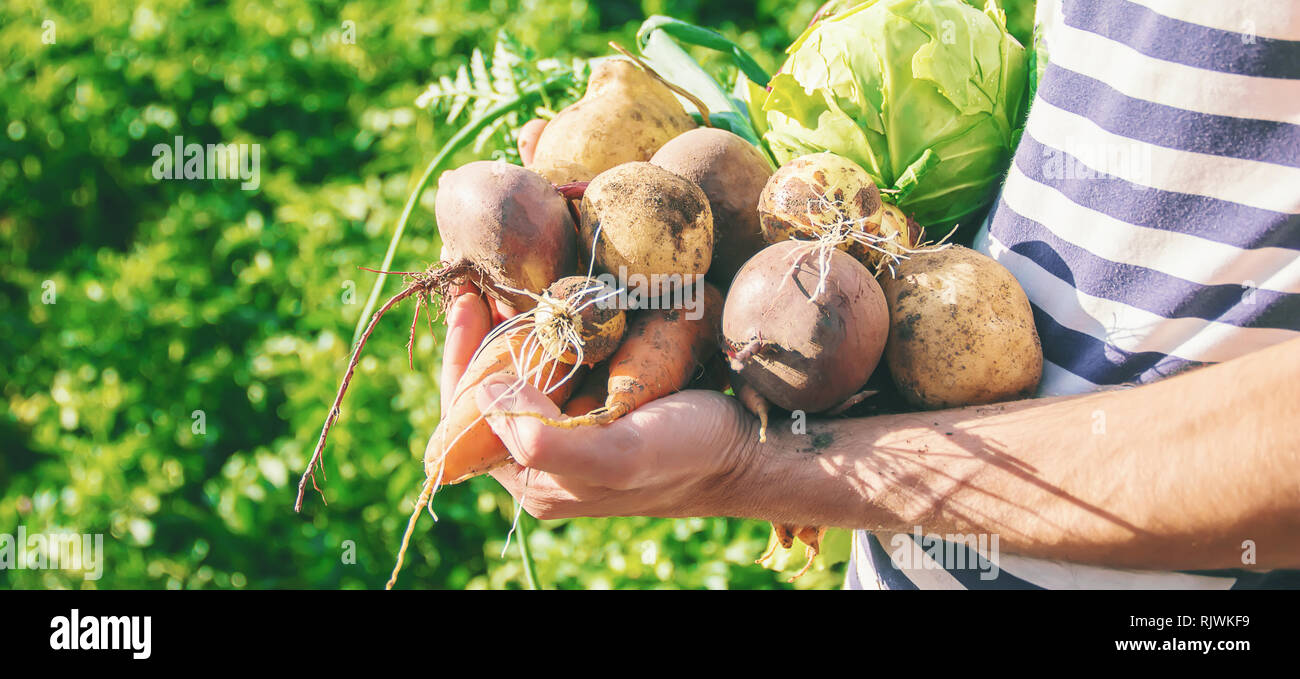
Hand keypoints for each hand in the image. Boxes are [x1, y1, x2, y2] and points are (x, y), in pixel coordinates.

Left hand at [435, 267, 759, 519]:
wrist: (753, 449)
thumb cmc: (689, 456)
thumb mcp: (618, 456)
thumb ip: (544, 440)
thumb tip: (485, 391)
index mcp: (533, 480)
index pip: (468, 417)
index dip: (460, 356)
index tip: (466, 295)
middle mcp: (544, 456)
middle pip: (492, 387)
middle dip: (484, 331)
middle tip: (482, 271)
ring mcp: (572, 426)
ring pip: (524, 368)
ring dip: (515, 320)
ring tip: (509, 271)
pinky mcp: (600, 400)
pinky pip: (561, 357)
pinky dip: (553, 322)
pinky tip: (553, 287)